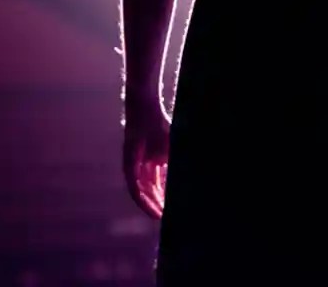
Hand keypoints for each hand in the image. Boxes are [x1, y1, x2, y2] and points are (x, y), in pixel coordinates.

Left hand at [123, 97, 169, 218]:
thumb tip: (200, 177)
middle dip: (158, 204)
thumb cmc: (161, 124)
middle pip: (149, 190)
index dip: (166, 198)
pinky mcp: (127, 162)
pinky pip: (132, 184)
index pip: (159, 185)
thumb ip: (178, 164)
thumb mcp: (174, 148)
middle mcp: (142, 166)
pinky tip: (146, 204)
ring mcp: (133, 165)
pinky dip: (140, 195)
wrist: (145, 108)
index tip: (173, 210)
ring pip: (140, 191)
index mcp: (154, 162)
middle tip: (166, 217)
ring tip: (158, 216)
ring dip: (148, 204)